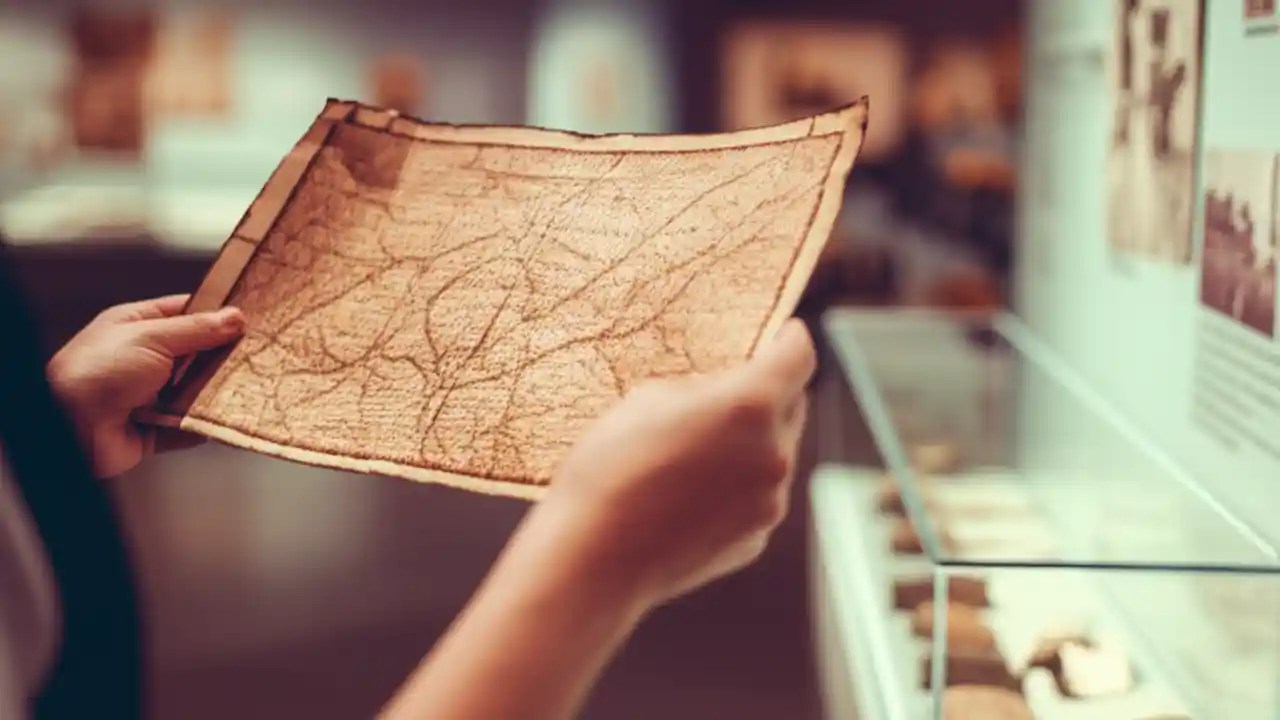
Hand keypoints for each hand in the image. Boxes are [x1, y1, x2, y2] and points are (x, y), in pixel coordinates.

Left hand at [46, 295, 244, 477]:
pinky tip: (223, 418)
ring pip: (197, 390)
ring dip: (215, 391)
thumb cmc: (94, 372)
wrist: (69, 427)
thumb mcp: (151, 337)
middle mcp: (144, 359)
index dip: (216, 313)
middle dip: (222, 355)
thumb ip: (197, 329)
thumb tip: (234, 318)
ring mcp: (149, 394)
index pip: (185, 312)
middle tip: (256, 353)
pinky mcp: (155, 428)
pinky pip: (189, 424)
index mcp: (137, 326)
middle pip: (196, 353)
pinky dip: (204, 424)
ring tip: (247, 386)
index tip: (249, 317)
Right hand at [378, 320, 815, 719]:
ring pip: (775, 454)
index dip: (791, 339)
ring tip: (691, 453)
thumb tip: (727, 393)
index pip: (799, 356)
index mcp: (752, 405)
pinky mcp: (757, 538)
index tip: (784, 334)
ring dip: (750, 444)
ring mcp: (771, 502)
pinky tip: (688, 495)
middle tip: (722, 395)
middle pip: (792, 406)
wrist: (594, 555)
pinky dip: (737, 486)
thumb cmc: (610, 465)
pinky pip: (758, 496)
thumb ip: (705, 388)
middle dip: (767, 394)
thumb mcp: (651, 397)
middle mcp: (775, 453)